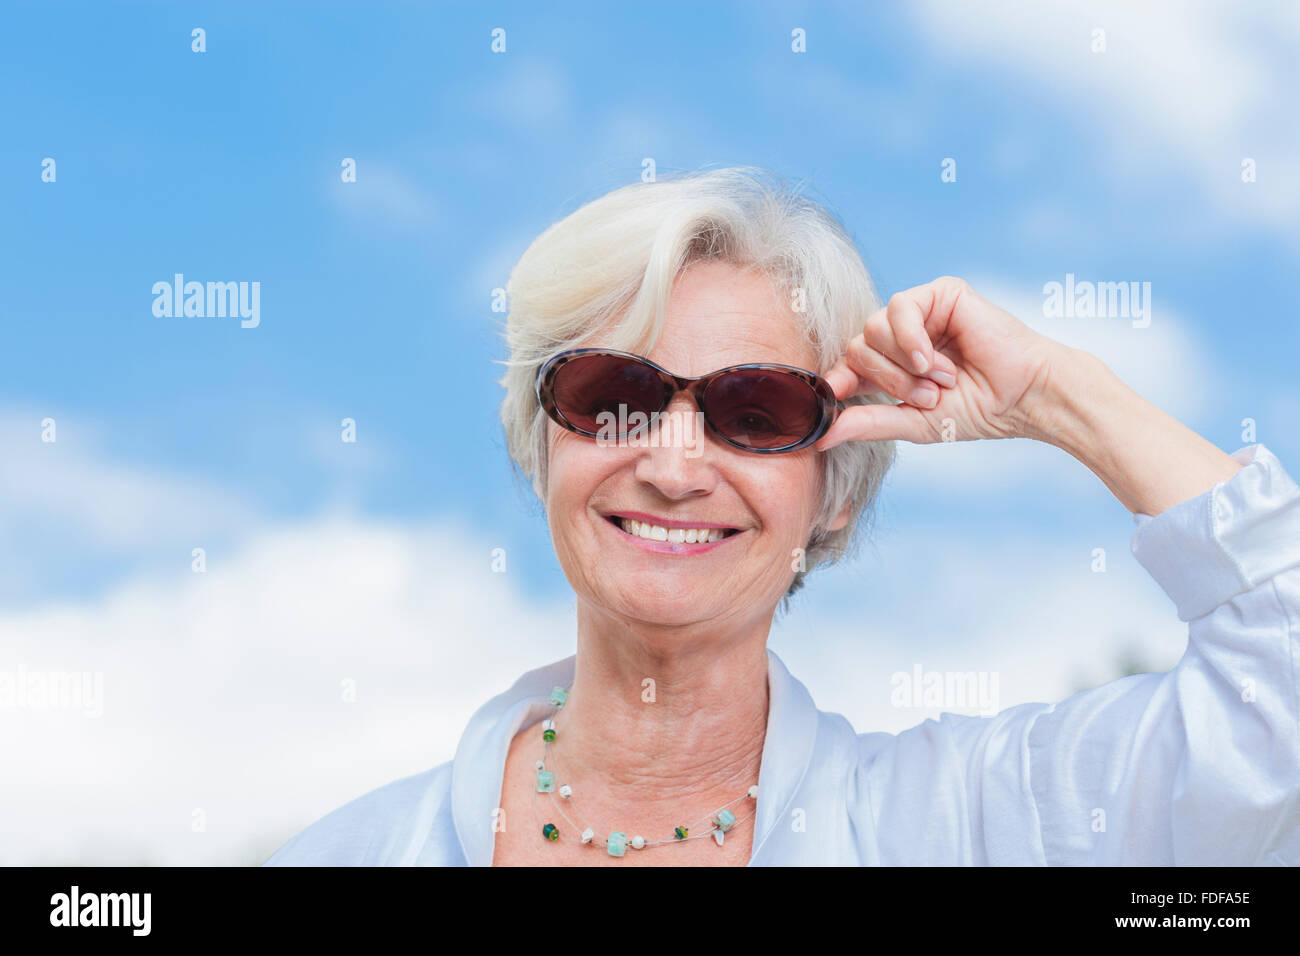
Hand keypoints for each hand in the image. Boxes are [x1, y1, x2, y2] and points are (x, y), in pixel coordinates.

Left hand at [814, 276, 1069, 450]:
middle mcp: (902, 336)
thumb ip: (869, 423)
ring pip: (872, 329)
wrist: (1024, 397)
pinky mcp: (940, 293)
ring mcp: (920, 312)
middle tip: (928, 396)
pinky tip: (933, 360)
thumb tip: (821, 437)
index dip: (837, 381)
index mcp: (893, 364)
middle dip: (887, 380)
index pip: (848, 365)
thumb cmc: (977, 411)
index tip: (831, 400)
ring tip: (941, 380)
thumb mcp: (914, 423)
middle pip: (858, 347)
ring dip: (904, 365)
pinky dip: (911, 340)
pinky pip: (899, 308)